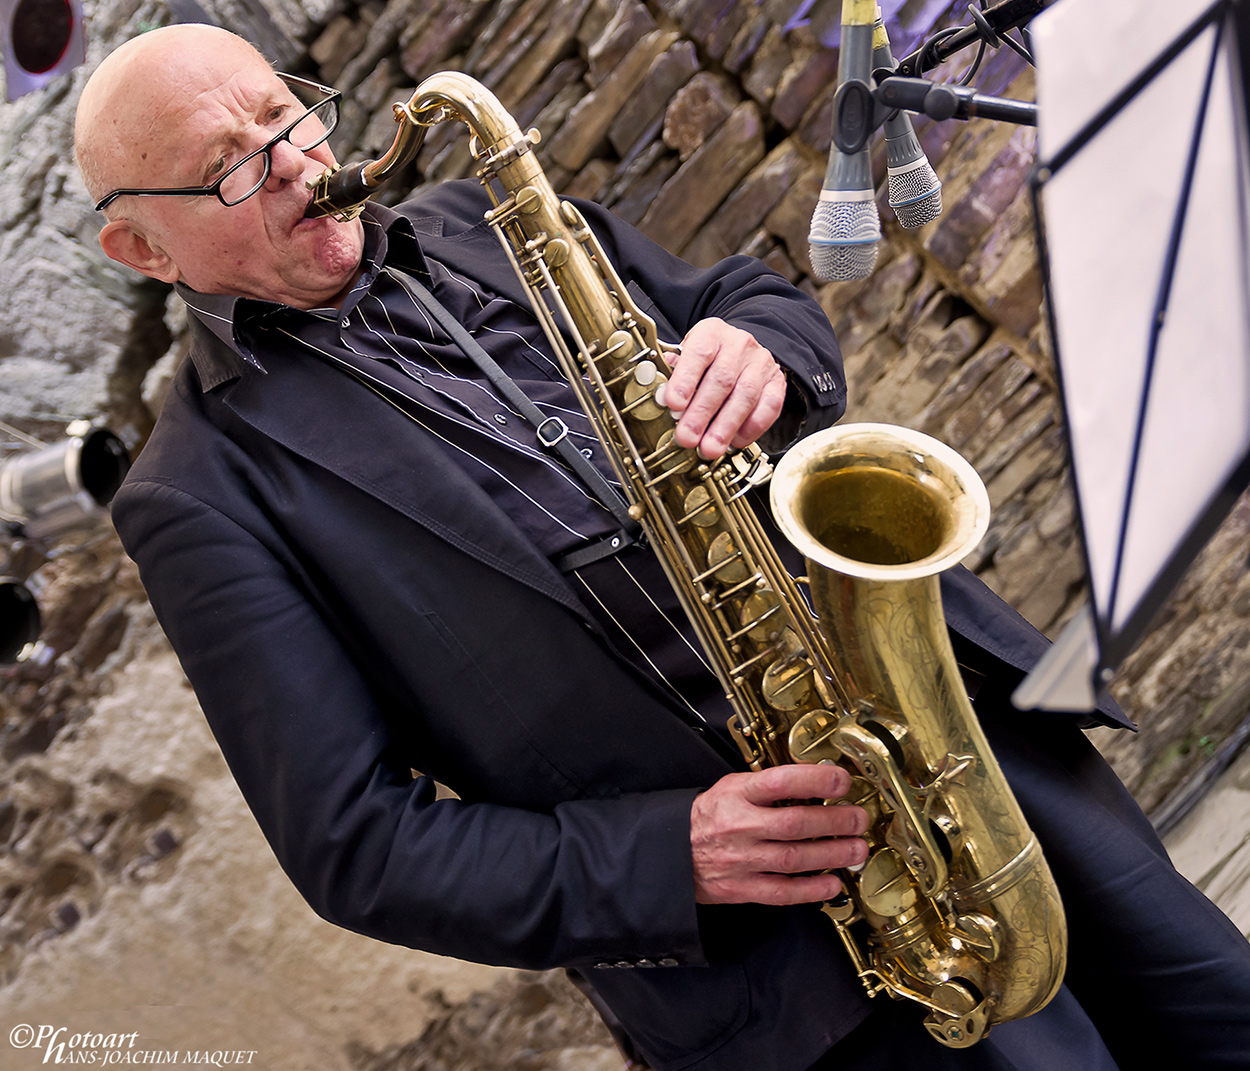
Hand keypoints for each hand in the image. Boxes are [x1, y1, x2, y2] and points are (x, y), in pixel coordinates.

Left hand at [662, 317, 787, 459]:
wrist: (740, 350)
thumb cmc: (708, 358)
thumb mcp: (686, 357)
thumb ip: (674, 373)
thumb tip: (661, 397)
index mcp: (711, 333)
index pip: (699, 353)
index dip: (685, 380)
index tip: (673, 404)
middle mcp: (739, 344)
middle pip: (722, 379)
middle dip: (702, 413)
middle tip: (688, 437)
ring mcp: (760, 363)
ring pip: (745, 395)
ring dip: (725, 426)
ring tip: (709, 447)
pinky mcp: (776, 382)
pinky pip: (769, 406)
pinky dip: (751, 428)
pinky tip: (735, 441)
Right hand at [690, 764, 868, 905]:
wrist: (672, 850)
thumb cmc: (709, 816)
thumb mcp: (731, 786)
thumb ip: (769, 785)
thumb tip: (817, 781)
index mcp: (737, 794)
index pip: (779, 782)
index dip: (814, 780)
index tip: (841, 780)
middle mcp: (740, 826)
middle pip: (794, 823)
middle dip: (834, 821)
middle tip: (859, 819)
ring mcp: (741, 859)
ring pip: (794, 858)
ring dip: (832, 854)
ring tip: (856, 848)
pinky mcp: (742, 888)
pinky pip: (782, 891)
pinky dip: (811, 889)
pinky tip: (833, 883)